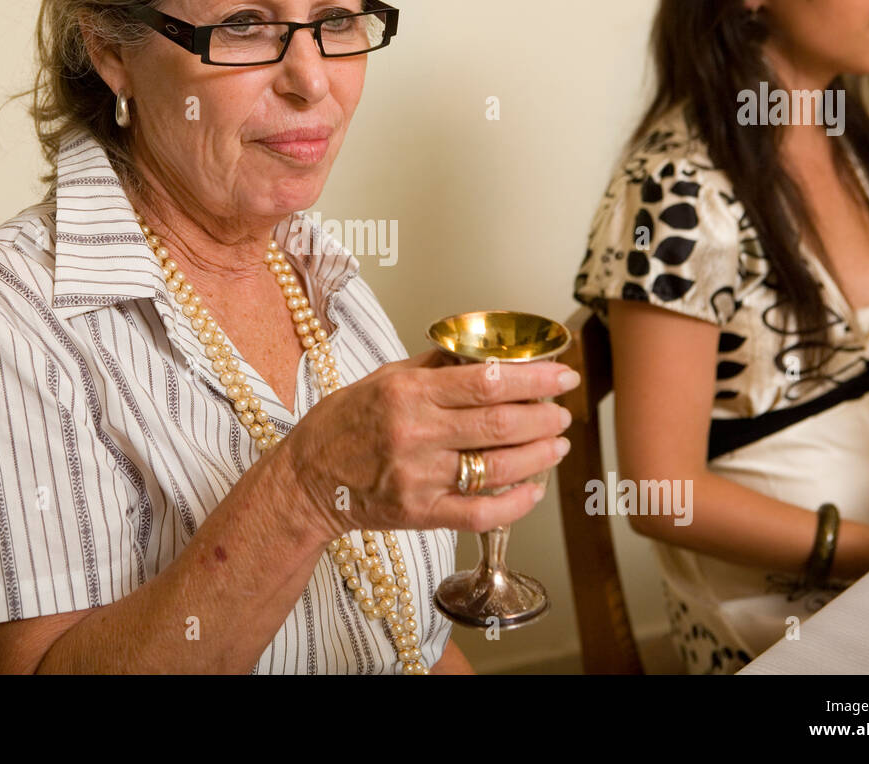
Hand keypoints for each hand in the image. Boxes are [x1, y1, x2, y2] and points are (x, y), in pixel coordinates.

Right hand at [282, 349, 579, 541]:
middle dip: (544, 416)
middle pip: (500, 423)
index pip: (486, 381)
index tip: (562, 376)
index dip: (534, 378)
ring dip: (538, 456)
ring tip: (557, 445)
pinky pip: (479, 512)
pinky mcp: (419, 513)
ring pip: (497, 467)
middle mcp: (415, 433)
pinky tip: (532, 491)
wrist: (305, 479)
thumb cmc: (342, 425)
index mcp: (407, 393)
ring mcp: (418, 476)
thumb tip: (485, 355)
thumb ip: (434, 368)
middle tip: (563, 412)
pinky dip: (514, 504)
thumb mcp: (383, 379)